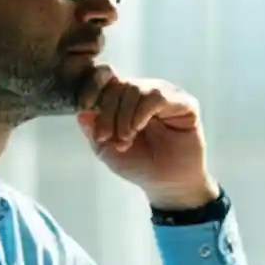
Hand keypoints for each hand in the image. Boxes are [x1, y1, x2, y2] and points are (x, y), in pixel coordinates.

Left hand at [76, 66, 217, 208]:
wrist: (167, 184)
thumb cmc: (139, 165)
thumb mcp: (107, 150)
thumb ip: (94, 130)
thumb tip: (81, 113)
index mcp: (126, 99)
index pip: (106, 79)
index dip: (93, 87)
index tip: (84, 105)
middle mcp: (145, 92)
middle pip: (118, 85)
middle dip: (108, 112)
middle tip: (108, 138)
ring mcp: (165, 95)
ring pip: (135, 88)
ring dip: (124, 116)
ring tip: (126, 139)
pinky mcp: (183, 103)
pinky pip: (157, 96)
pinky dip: (142, 112)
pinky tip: (139, 128)